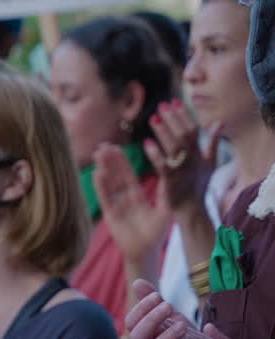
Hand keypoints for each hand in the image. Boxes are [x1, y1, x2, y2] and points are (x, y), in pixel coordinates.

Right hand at [94, 143, 170, 270]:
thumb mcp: (165, 208)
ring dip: (103, 169)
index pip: (128, 175)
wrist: (146, 252)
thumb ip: (165, 190)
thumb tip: (168, 170)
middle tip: (103, 145)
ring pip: (109, 184)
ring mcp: (116, 206)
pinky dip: (101, 186)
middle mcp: (124, 199)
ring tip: (98, 154)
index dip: (122, 161)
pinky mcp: (110, 215)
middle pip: (115, 177)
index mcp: (137, 196)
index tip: (116, 146)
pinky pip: (106, 198)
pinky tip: (98, 173)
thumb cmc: (157, 233)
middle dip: (109, 161)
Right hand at [126, 279, 201, 338]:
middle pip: (136, 336)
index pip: (132, 322)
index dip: (141, 308)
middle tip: (169, 306)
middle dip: (150, 320)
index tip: (157, 296)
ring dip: (164, 337)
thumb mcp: (175, 324)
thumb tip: (137, 281)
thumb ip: (159, 306)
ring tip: (183, 325)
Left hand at [144, 100, 221, 216]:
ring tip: (153, 118)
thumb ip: (212, 143)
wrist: (192, 210)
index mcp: (200, 154)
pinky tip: (146, 143)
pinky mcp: (172, 183)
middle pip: (184, 136)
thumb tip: (220, 122)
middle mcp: (193, 160)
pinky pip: (164, 167)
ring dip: (164, 132)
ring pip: (174, 148)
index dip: (184, 116)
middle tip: (162, 105)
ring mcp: (183, 171)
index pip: (193, 130)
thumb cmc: (198, 186)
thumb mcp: (209, 163)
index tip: (174, 101)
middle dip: (173, 119)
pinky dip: (156, 154)